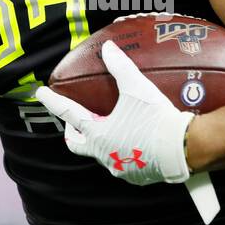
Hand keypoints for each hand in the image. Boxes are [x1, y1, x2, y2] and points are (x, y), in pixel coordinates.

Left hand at [34, 39, 194, 186]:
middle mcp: (104, 154)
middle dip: (72, 132)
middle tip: (74, 123)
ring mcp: (120, 168)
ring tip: (109, 128)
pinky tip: (134, 143)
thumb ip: (120, 67)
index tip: (40, 93)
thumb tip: (108, 48)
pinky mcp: (138, 176)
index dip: (53, 101)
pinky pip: (124, 163)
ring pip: (102, 154)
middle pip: (77, 145)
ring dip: (101, 142)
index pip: (68, 114)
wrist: (184, 149)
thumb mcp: (137, 88)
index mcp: (98, 134)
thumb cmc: (156, 119)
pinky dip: (123, 152)